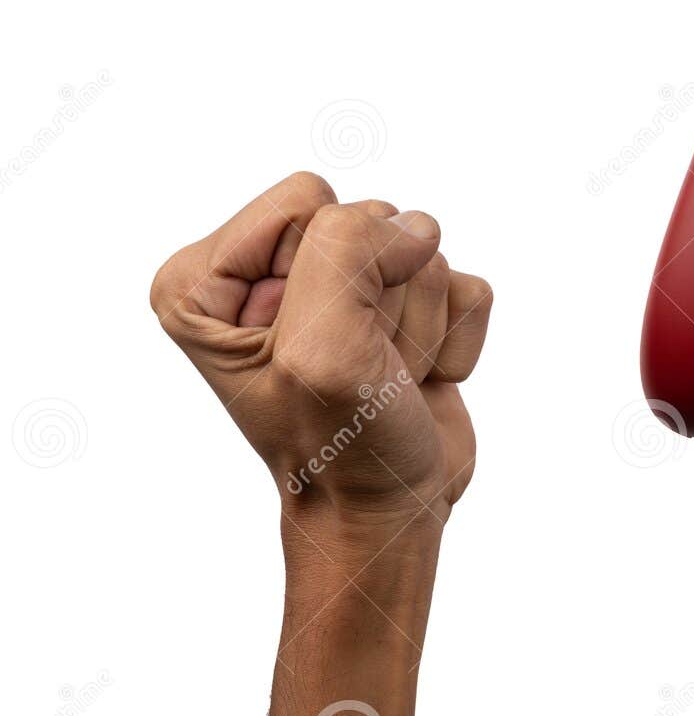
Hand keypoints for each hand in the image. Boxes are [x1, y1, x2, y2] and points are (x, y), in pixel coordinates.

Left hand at [151, 172, 492, 715]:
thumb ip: (348, 252)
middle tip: (366, 369)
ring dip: (419, 326)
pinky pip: (464, 285)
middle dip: (386, 300)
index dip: (340, 269)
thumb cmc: (339, 448)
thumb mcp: (320, 349)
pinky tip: (419, 379)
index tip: (328, 342)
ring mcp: (342, 290)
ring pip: (425, 252)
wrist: (387, 514)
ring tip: (389, 379)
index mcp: (207, 279)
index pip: (311, 201)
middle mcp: (268, 275)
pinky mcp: (404, 308)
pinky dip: (454, 338)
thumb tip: (417, 227)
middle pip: (373, 221)